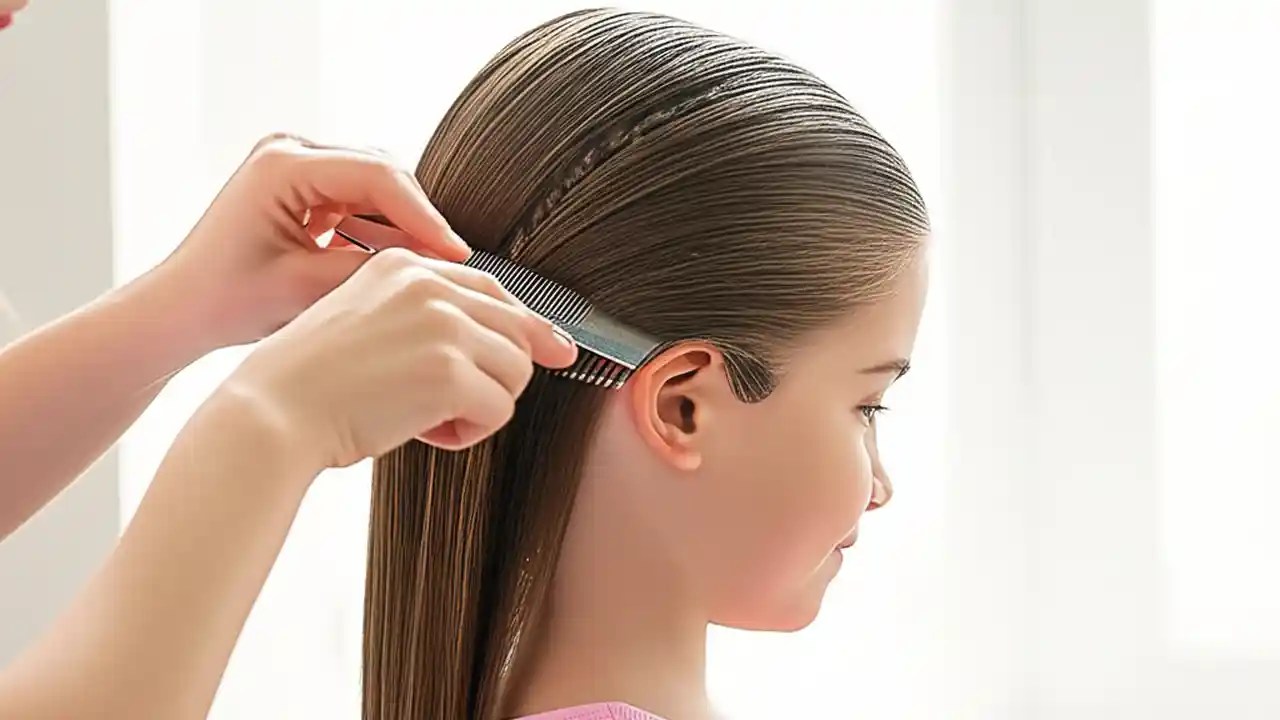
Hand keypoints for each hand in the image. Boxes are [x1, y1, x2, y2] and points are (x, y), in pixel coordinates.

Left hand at [155, 133, 471, 349]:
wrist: (181, 309)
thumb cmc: (227, 301)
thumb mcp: (307, 289)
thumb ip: (372, 270)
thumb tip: (435, 266)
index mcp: (282, 165)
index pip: (377, 175)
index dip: (423, 215)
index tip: (455, 252)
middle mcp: (288, 150)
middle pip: (380, 173)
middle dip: (417, 218)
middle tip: (450, 264)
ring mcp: (293, 162)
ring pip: (374, 184)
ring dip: (400, 223)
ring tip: (427, 267)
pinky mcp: (300, 183)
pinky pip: (357, 196)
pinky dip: (378, 227)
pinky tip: (393, 262)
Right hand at [219, 247, 577, 469]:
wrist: (274, 412)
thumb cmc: (314, 384)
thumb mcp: (371, 323)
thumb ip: (430, 319)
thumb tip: (521, 346)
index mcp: (405, 265)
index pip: (492, 288)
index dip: (528, 324)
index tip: (557, 349)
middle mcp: (429, 284)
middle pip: (516, 331)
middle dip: (499, 377)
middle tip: (455, 407)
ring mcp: (443, 324)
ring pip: (515, 372)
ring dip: (482, 406)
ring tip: (431, 418)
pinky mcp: (449, 371)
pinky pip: (499, 410)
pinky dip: (469, 433)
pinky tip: (426, 432)